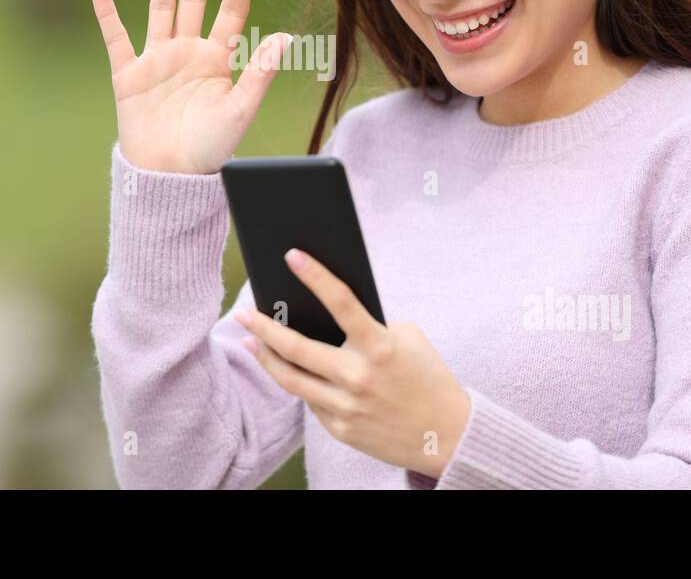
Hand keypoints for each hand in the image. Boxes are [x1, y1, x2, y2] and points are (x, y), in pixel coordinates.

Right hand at [88, 0, 291, 173]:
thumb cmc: (210, 149)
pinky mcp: (129, 74)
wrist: (170, 176)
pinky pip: (116, 37)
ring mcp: (157, 60)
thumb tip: (285, 38)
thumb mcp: (240, 110)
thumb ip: (260, 74)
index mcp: (217, 60)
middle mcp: (188, 52)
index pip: (230, 12)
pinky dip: (106, 12)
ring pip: (161, 7)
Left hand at [233, 248, 471, 478]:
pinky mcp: (341, 429)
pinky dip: (301, 384)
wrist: (447, 435)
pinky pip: (312, 402)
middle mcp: (358, 377)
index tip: (291, 256)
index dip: (314, 275)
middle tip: (243, 313)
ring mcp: (347, 407)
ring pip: (292, 380)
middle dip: (264, 327)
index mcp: (379, 347)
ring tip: (249, 340)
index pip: (341, 302)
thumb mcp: (407, 339)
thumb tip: (325, 315)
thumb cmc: (427, 377)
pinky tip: (290, 370)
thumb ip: (369, 327)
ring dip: (266, 357)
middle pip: (297, 349)